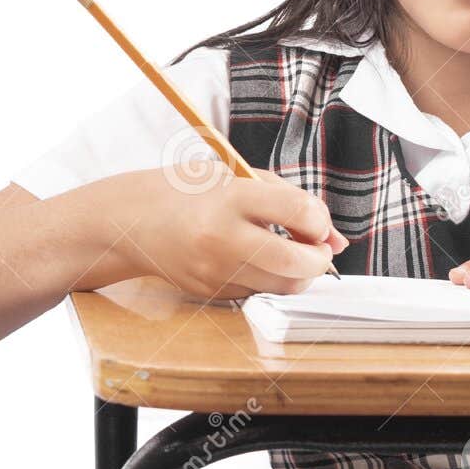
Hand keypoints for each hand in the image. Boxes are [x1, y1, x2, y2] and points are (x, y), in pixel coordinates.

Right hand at [99, 166, 348, 299]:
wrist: (132, 220)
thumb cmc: (187, 190)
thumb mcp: (236, 176)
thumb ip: (289, 199)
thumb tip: (337, 239)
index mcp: (230, 198)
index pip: (299, 213)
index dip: (320, 219)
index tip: (316, 220)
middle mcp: (222, 239)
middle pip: (297, 264)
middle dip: (320, 258)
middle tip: (318, 247)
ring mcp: (216, 271)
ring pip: (283, 286)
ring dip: (300, 272)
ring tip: (292, 251)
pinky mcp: (212, 292)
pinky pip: (259, 291)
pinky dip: (270, 277)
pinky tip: (255, 258)